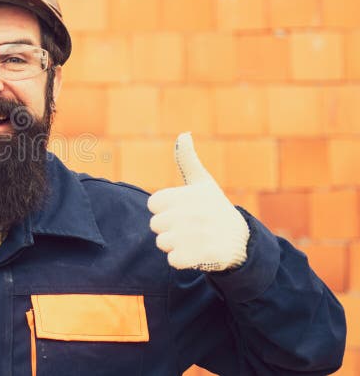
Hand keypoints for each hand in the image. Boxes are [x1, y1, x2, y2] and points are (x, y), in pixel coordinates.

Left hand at [147, 133, 249, 271]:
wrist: (243, 241)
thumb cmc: (216, 208)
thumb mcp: (203, 183)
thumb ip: (188, 160)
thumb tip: (184, 134)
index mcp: (187, 194)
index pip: (153, 204)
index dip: (165, 210)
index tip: (182, 210)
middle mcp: (191, 212)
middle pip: (155, 225)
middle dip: (169, 229)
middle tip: (190, 227)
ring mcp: (196, 234)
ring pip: (163, 243)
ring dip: (175, 245)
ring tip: (194, 239)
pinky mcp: (200, 255)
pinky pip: (172, 260)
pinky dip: (182, 260)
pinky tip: (198, 252)